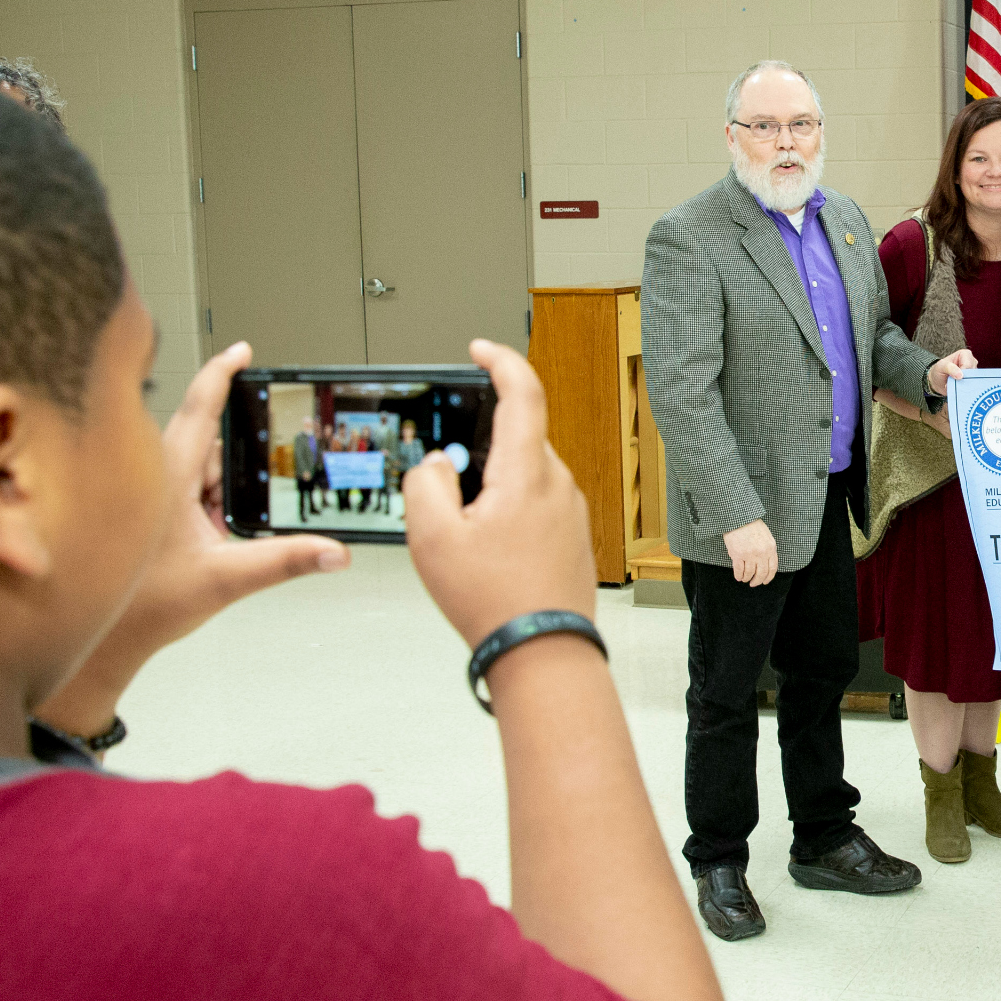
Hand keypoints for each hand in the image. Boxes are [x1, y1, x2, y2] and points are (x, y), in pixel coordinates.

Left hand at [38, 342, 349, 737]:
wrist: (100, 640)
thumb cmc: (139, 607)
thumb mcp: (225, 579)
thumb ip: (285, 562)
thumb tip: (333, 551)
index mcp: (165, 475)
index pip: (200, 406)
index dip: (223, 372)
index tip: (242, 351)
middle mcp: (150, 474)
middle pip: (209, 446)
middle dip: (231, 477)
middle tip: (229, 517)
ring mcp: (144, 490)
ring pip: (197, 472)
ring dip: (216, 498)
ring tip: (209, 539)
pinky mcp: (142, 509)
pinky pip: (184, 492)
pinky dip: (203, 510)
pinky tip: (200, 543)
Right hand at [405, 340, 597, 644]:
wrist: (544, 651)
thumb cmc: (496, 601)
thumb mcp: (431, 537)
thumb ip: (425, 484)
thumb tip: (437, 467)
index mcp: (527, 472)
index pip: (523, 391)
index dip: (500, 359)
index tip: (481, 350)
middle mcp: (559, 485)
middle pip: (519, 437)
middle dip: (482, 445)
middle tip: (449, 482)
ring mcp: (572, 511)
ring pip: (528, 473)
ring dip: (495, 483)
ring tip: (468, 531)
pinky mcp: (575, 536)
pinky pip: (539, 504)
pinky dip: (512, 509)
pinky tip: (490, 550)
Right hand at [720, 519, 777, 587]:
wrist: (739, 517)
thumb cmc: (752, 524)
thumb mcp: (766, 536)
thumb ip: (767, 549)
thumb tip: (764, 563)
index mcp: (771, 548)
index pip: (772, 568)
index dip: (768, 578)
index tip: (764, 582)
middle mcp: (762, 553)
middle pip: (761, 573)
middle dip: (757, 581)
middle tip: (753, 584)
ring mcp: (750, 555)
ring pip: (750, 573)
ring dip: (747, 578)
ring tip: (744, 579)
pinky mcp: (738, 555)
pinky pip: (739, 570)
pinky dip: (739, 575)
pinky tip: (738, 577)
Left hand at [926, 348, 977, 397]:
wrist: (938, 381)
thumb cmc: (939, 370)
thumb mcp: (941, 367)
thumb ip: (950, 368)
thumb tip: (960, 375)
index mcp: (965, 354)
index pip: (968, 364)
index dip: (962, 373)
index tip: (954, 377)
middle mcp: (971, 362)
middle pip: (973, 373)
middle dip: (963, 379)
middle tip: (954, 381)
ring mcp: (973, 372)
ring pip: (973, 380)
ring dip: (964, 384)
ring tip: (955, 383)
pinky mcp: (972, 381)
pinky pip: (972, 386)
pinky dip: (965, 388)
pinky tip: (958, 387)